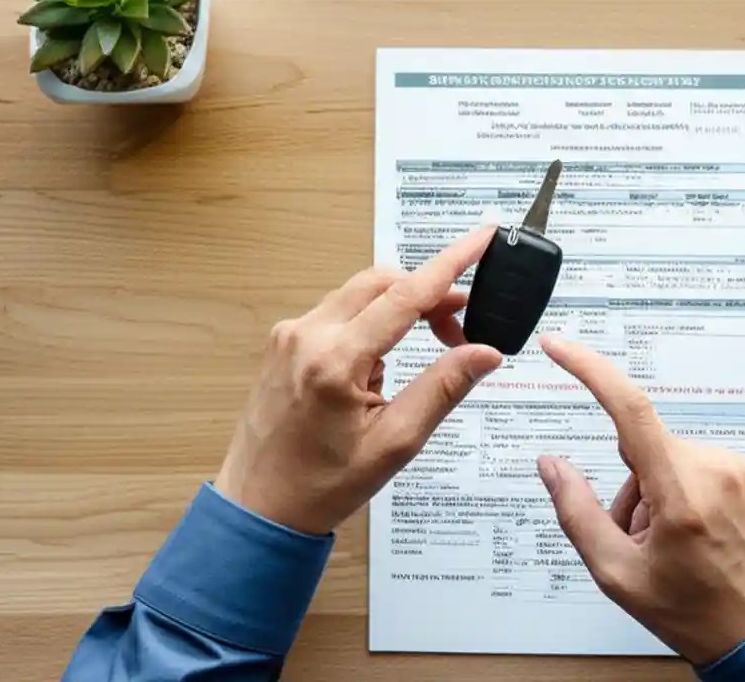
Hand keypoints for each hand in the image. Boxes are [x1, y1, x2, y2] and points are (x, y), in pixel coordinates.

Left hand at [216, 228, 502, 534]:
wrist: (259, 507)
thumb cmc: (320, 485)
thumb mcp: (395, 443)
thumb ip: (443, 389)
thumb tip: (485, 352)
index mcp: (336, 361)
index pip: (406, 295)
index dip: (451, 262)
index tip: (482, 237)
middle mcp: (307, 336)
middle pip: (383, 281)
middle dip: (429, 294)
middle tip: (461, 330)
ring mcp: (290, 335)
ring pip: (360, 294)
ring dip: (401, 309)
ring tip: (427, 352)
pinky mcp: (284, 342)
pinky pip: (339, 313)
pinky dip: (371, 324)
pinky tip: (381, 368)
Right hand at [535, 336, 744, 665]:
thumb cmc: (697, 613)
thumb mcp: (618, 574)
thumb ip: (576, 512)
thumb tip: (551, 466)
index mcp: (682, 492)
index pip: (629, 408)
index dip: (588, 369)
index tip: (559, 347)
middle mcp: (714, 468)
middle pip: (639, 449)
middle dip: (626, 488)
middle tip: (638, 541)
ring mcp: (736, 468)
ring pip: (664, 458)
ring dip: (652, 493)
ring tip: (668, 545)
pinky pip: (693, 466)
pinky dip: (678, 492)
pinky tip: (690, 535)